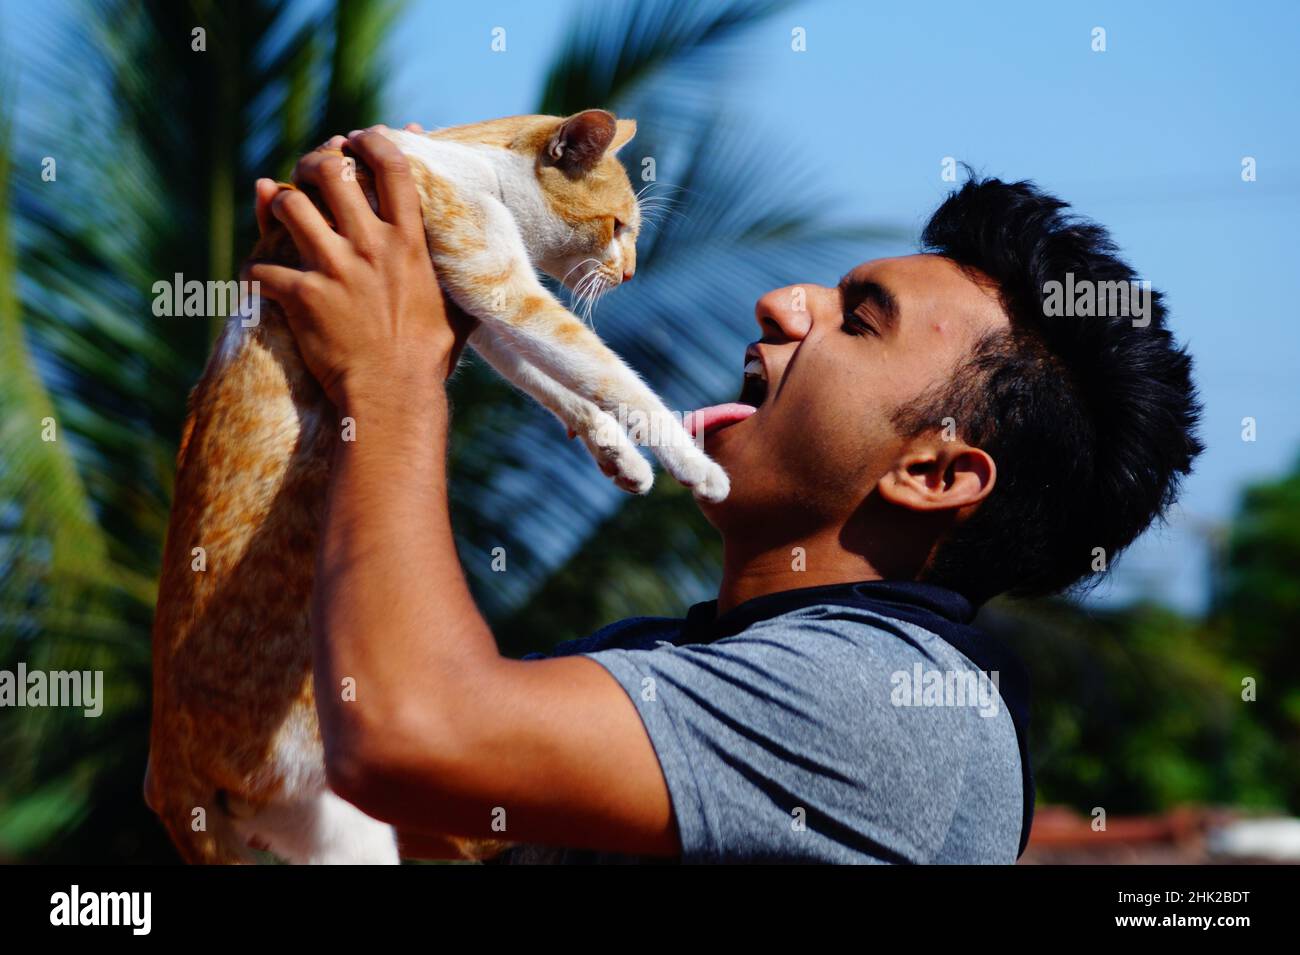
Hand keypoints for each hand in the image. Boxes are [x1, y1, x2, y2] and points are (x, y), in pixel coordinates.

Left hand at [245, 126, 477, 404]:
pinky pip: (262, 268)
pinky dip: (255, 272)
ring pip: (289, 205)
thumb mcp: (455, 308)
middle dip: (314, 162)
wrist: (394, 397)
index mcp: (408, 242)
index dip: (370, 141)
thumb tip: (489, 257)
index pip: (391, 167)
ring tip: (282, 213)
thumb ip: (456, 275)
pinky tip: (260, 279)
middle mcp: (370, 246)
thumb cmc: (429, 357)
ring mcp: (333, 269)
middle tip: (311, 174)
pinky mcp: (301, 296)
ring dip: (279, 205)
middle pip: (330, 172)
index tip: (357, 140)